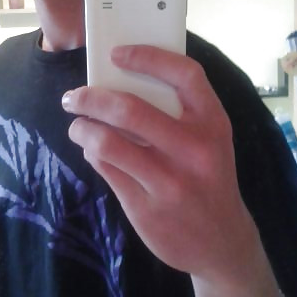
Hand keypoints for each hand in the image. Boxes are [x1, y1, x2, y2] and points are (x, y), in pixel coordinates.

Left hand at [62, 45, 258, 285]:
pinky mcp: (145, 207)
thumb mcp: (211, 141)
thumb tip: (121, 83)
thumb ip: (179, 114)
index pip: (185, 75)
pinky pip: (105, 168)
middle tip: (74, 96)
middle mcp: (194, 150)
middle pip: (130, 109)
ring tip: (77, 125)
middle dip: (91, 98)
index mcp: (213, 124)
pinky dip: (92, 153)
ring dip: (82, 128)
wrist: (222, 243)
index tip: (117, 54)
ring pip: (107, 142)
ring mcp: (169, 181)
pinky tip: (94, 150)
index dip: (147, 57)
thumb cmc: (210, 178)